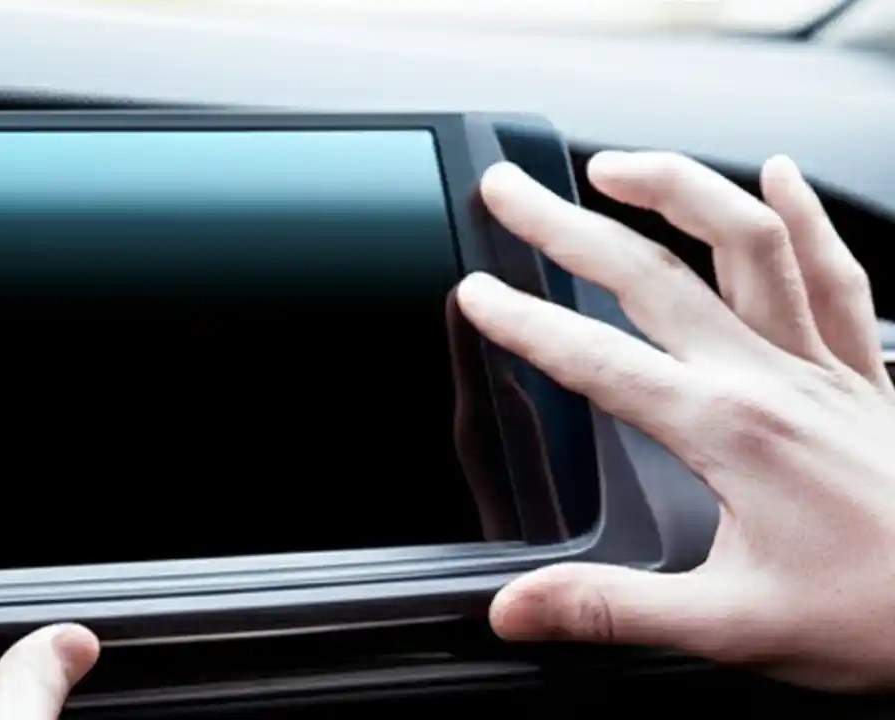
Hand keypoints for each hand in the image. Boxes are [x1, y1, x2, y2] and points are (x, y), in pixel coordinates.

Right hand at [458, 151, 894, 690]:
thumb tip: (517, 608)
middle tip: (512, 190)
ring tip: (617, 164)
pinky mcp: (863, 373)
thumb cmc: (877, 618)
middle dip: (567, 225)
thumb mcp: (729, 627)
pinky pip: (834, 274)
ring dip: (678, 190)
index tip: (476, 292)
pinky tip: (776, 176)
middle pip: (652, 275)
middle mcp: (771, 378)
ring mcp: (822, 365)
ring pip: (747, 243)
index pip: (597, 360)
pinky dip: (805, 218)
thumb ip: (611, 608)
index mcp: (728, 431)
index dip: (525, 323)